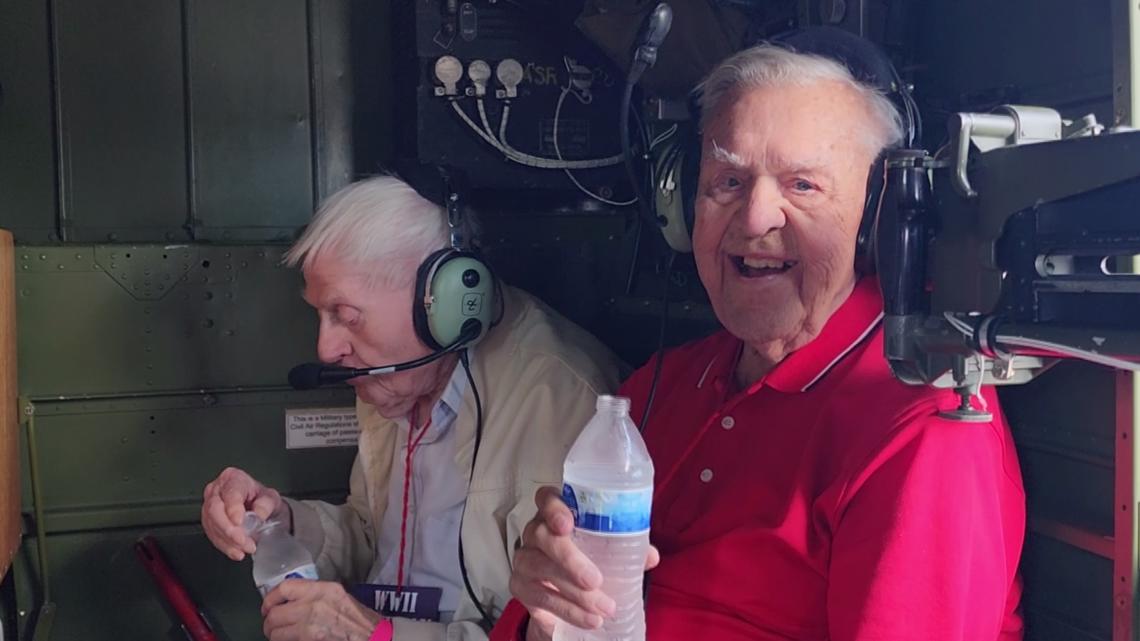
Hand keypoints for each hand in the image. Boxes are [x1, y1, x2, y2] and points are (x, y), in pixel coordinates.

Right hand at [201, 466, 287, 560]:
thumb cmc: (262, 500)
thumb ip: (266, 504)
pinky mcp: (208, 521)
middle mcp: (217, 490)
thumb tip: (259, 514)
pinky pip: (211, 535)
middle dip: (228, 529)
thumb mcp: (271, 498)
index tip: (239, 522)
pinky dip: (224, 546)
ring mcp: (209, 505)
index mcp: (233, 478)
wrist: (259, 510)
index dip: (233, 508)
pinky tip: (236, 551)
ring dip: (228, 540)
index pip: (230, 492)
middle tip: (243, 540)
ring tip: (245, 548)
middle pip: (215, 509)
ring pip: (211, 524)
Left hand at [262, 580, 381, 640]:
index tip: (268, 606)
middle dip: (269, 622)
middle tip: (271, 625)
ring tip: (278, 635)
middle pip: (275, 613)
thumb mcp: (337, 595)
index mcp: (321, 589)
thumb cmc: (357, 618)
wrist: (371, 637)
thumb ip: (314, 594)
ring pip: (276, 632)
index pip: (284, 588)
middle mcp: (313, 606)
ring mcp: (310, 627)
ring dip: (274, 635)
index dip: (270, 598)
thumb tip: (289, 599)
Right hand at [510, 487, 659, 640]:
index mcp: (555, 514)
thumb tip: (650, 555)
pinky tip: (589, 619)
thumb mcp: (607, 551)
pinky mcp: (520, 586)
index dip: (554, 508)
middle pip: (543, 536)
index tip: (567, 524)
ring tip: (603, 607)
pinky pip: (541, 597)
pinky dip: (568, 610)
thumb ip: (627, 548)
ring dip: (575, 592)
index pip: (546, 499)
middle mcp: (535, 532)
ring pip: (542, 568)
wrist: (565, 597)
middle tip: (594, 580)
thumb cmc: (587, 560)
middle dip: (569, 558)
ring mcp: (525, 558)